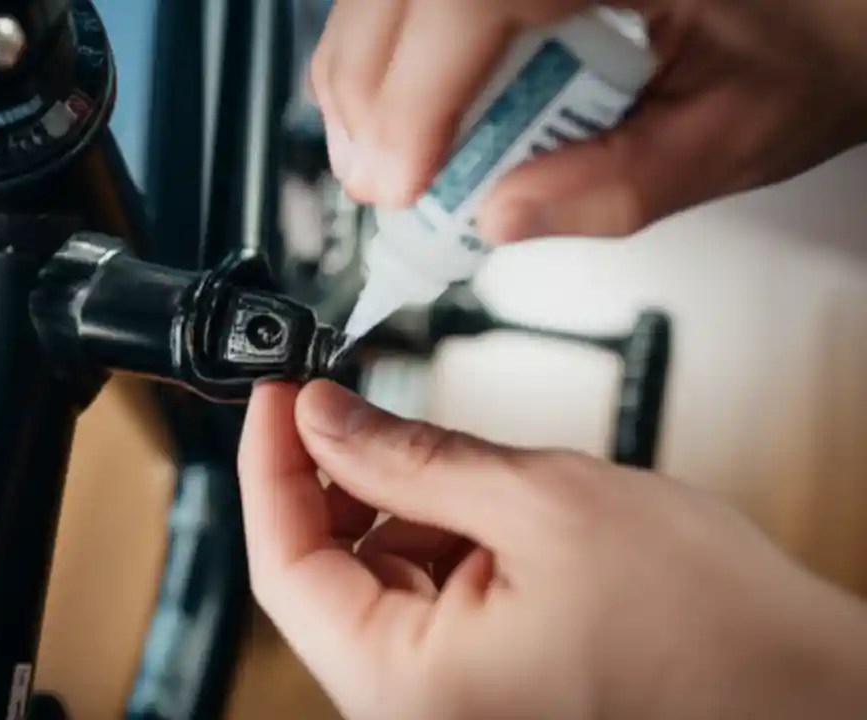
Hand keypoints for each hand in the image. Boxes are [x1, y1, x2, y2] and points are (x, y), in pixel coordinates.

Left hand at [238, 380, 866, 718]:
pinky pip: (427, 597)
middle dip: (344, 477)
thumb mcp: (545, 504)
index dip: (270, 466)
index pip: (283, 565)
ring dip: (406, 504)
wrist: (812, 697)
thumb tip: (324, 416)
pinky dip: (445, 536)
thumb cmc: (715, 635)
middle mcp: (413, 709)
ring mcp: (448, 701)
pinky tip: (495, 507)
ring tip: (479, 470)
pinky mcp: (483, 683)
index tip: (280, 393)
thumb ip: (413, 455)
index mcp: (407, 686)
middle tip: (366, 401)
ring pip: (379, 576)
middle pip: (326, 570)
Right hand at [311, 0, 866, 241]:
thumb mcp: (729, 137)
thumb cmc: (801, 49)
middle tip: (379, 191)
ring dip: (362, 82)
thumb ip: (613, 187)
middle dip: (373, 100)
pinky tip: (393, 119)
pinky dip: (380, 61)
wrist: (832, 3)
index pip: (479, 1)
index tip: (401, 185)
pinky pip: (403, 2)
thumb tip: (496, 218)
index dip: (417, 96)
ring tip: (379, 166)